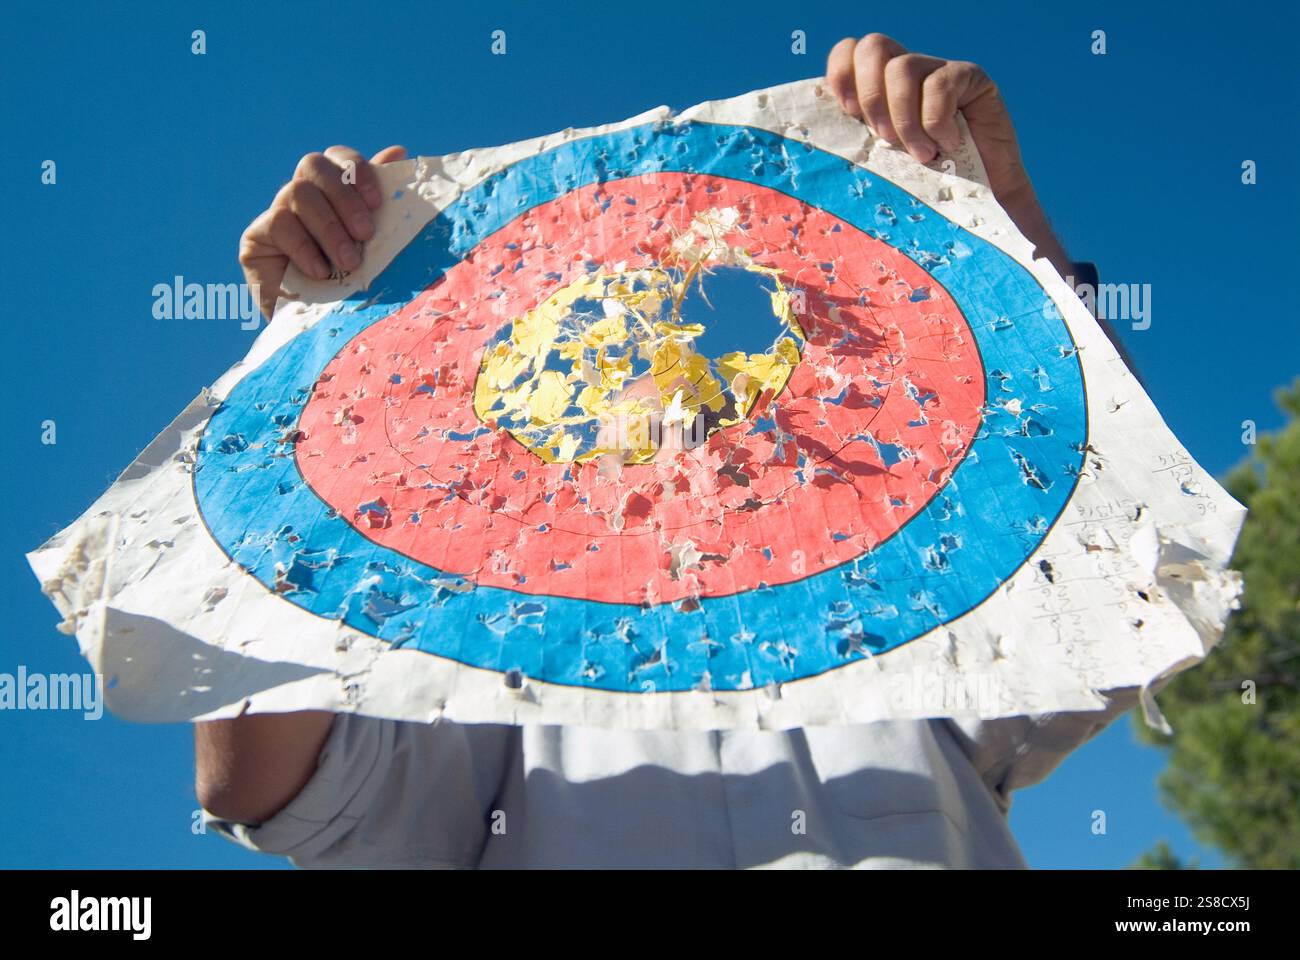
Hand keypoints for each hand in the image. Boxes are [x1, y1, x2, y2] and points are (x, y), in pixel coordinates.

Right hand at [239, 144, 406, 318]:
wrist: (320, 336)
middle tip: (366, 235)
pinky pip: (278, 224)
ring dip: (329, 227)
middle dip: (344, 197)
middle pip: (313, 165)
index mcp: (333, 193)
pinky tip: (321, 273)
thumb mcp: (377, 247)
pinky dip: (305, 248)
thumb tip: (400, 150)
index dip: (357, 171)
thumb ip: (381, 202)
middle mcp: (302, 198)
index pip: (339, 158)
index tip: (377, 203)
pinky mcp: (255, 240)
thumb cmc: (358, 289)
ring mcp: (277, 215)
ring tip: (348, 262)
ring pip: (297, 193)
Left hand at [824, 35, 1036, 218]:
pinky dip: (936, 120)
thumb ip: (854, 142)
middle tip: (884, 138)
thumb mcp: (878, 164)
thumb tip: (809, 145)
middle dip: (871, 96)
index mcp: (877, 87)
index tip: (848, 112)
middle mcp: (906, 73)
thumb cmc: (922, 189)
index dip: (842, 74)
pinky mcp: (970, 77)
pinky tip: (948, 144)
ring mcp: (938, 70)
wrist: (978, 203)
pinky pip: (941, 83)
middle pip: (873, 46)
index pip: (849, 51)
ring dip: (905, 118)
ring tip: (921, 154)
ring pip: (903, 67)